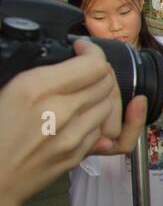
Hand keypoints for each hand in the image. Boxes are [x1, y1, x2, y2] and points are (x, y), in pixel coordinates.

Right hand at [0, 41, 145, 205]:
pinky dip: (102, 121)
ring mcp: (72, 136)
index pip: (93, 65)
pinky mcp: (77, 155)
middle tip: (87, 69)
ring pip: (110, 106)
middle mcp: (60, 111)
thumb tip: (67, 64)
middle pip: (106, 83)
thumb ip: (40, 76)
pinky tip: (96, 114)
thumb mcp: (8, 90)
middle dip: (100, 71)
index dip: (93, 52)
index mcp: (36, 89)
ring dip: (104, 96)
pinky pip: (105, 131)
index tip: (84, 50)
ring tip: (87, 91)